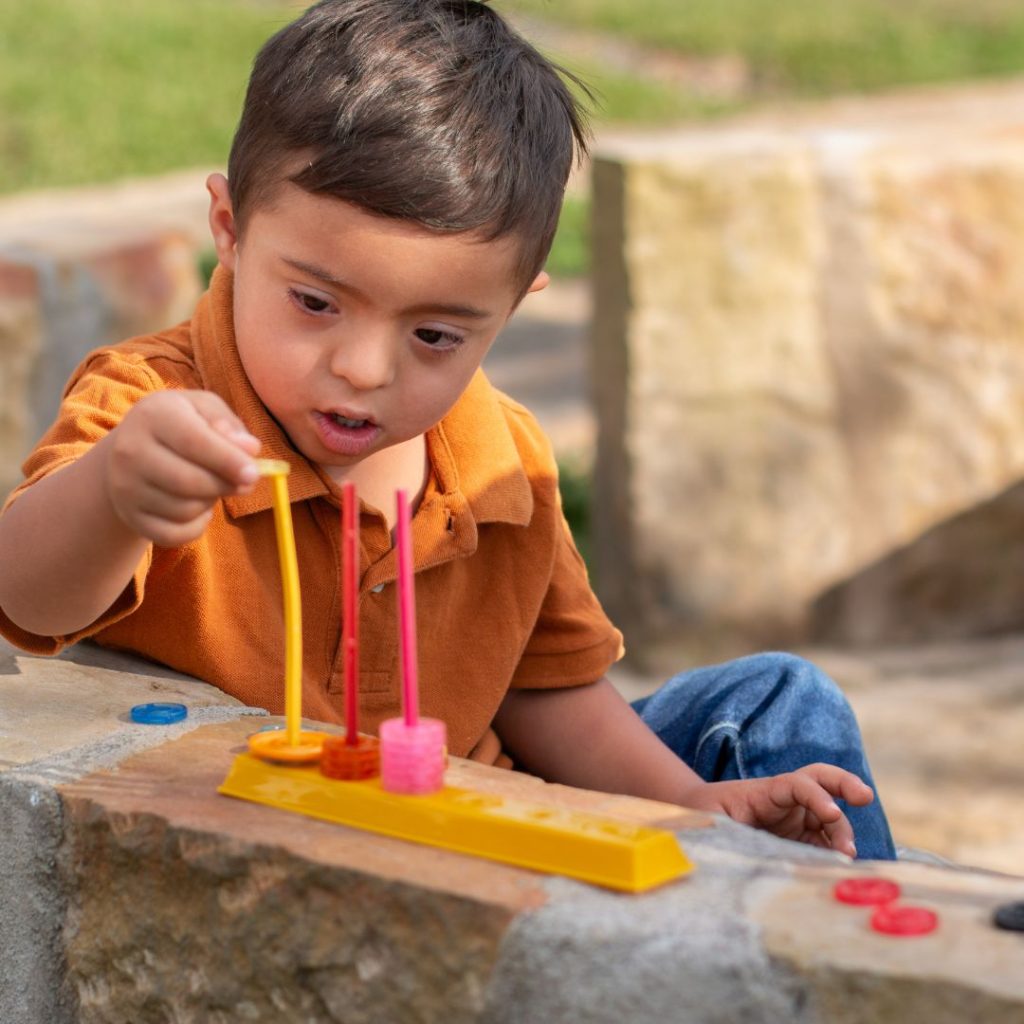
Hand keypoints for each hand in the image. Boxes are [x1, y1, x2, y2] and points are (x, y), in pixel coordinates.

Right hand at [103, 390, 260, 546]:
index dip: (228, 461)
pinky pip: (173, 535)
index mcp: (154, 415)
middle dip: (225, 485)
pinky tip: (198, 509)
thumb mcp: (205, 411)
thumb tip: (250, 449)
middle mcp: (130, 450)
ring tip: (211, 487)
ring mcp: (125, 486)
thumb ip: (230, 426)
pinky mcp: (130, 516)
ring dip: (210, 503)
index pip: (193, 442)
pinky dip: (196, 527)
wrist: (130, 450)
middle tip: (245, 483)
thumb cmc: (180, 426)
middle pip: (188, 481)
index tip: (254, 474)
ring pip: (184, 510)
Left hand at [682, 764, 873, 857]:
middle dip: (845, 783)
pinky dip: (836, 852)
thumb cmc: (704, 814)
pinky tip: (839, 867)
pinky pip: (824, 842)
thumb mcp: (709, 818)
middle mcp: (785, 801)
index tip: (830, 813)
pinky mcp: (800, 838)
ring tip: (847, 857)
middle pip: (821, 781)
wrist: (698, 816)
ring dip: (842, 833)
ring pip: (829, 817)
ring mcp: (795, 818)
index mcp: (764, 791)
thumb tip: (748, 852)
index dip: (815, 795)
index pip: (796, 784)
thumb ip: (728, 830)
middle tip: (865, 796)